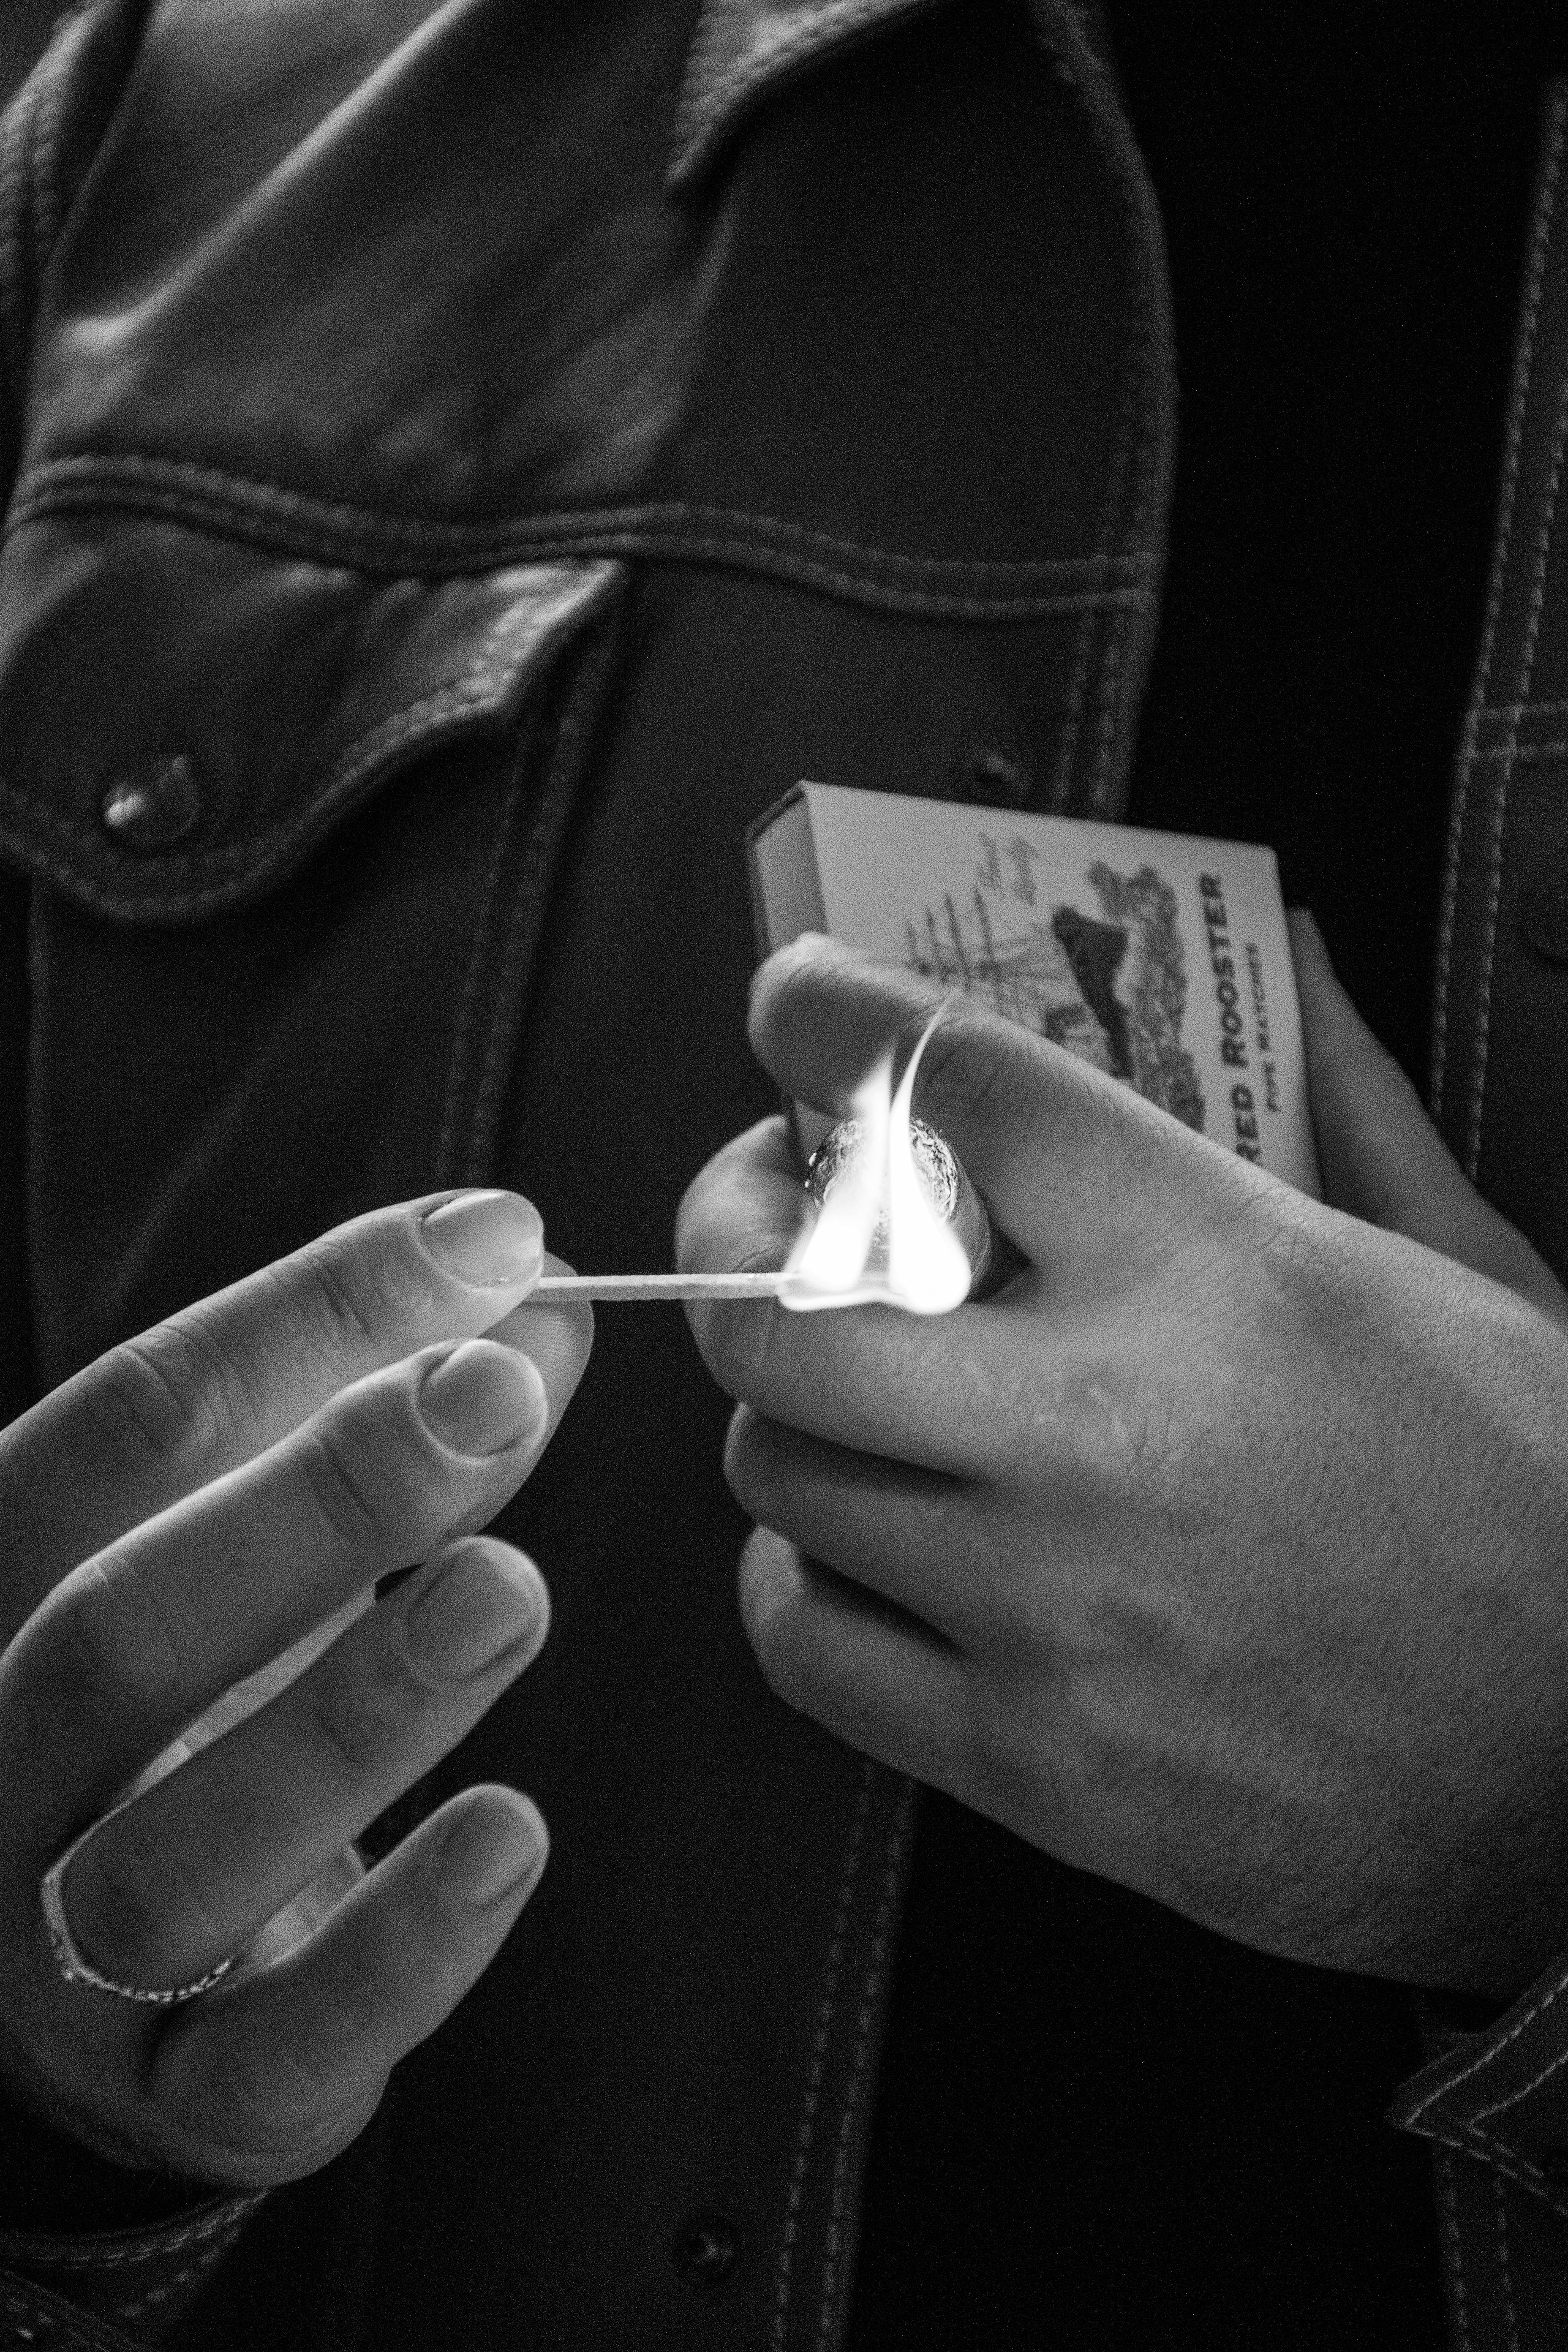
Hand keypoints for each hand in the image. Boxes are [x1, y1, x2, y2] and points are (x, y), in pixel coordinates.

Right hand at [0, 1191, 590, 2185]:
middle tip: (494, 1398)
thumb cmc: (186, 1696)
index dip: (309, 1318)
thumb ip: (374, 1418)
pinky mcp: (176, 2095)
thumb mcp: (250, 1540)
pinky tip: (510, 1838)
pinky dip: (398, 1950)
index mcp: (0, 1587)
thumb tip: (528, 1301)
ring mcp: (53, 1956)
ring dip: (353, 1713)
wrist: (83, 1967)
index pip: (127, 1424)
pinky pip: (272, 2046)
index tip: (495, 1241)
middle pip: (119, 1631)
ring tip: (509, 1592)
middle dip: (315, 1503)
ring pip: (175, 1851)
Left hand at [678, 922, 1567, 2000]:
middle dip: (732, 1232)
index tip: (792, 1005)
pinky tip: (867, 1554)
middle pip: (780, 1304)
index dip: (827, 1019)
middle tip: (767, 1221)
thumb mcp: (1477, 1277)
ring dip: (790, 1412)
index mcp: (1219, 1271)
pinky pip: (804, 1644)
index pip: (954, 1088)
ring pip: (775, 1470)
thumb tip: (1296, 969)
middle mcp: (1103, 1427)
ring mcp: (1050, 1607)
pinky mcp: (1032, 1760)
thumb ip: (1356, 1107)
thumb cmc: (1544, 1516)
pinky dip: (803, 1579)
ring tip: (852, 1399)